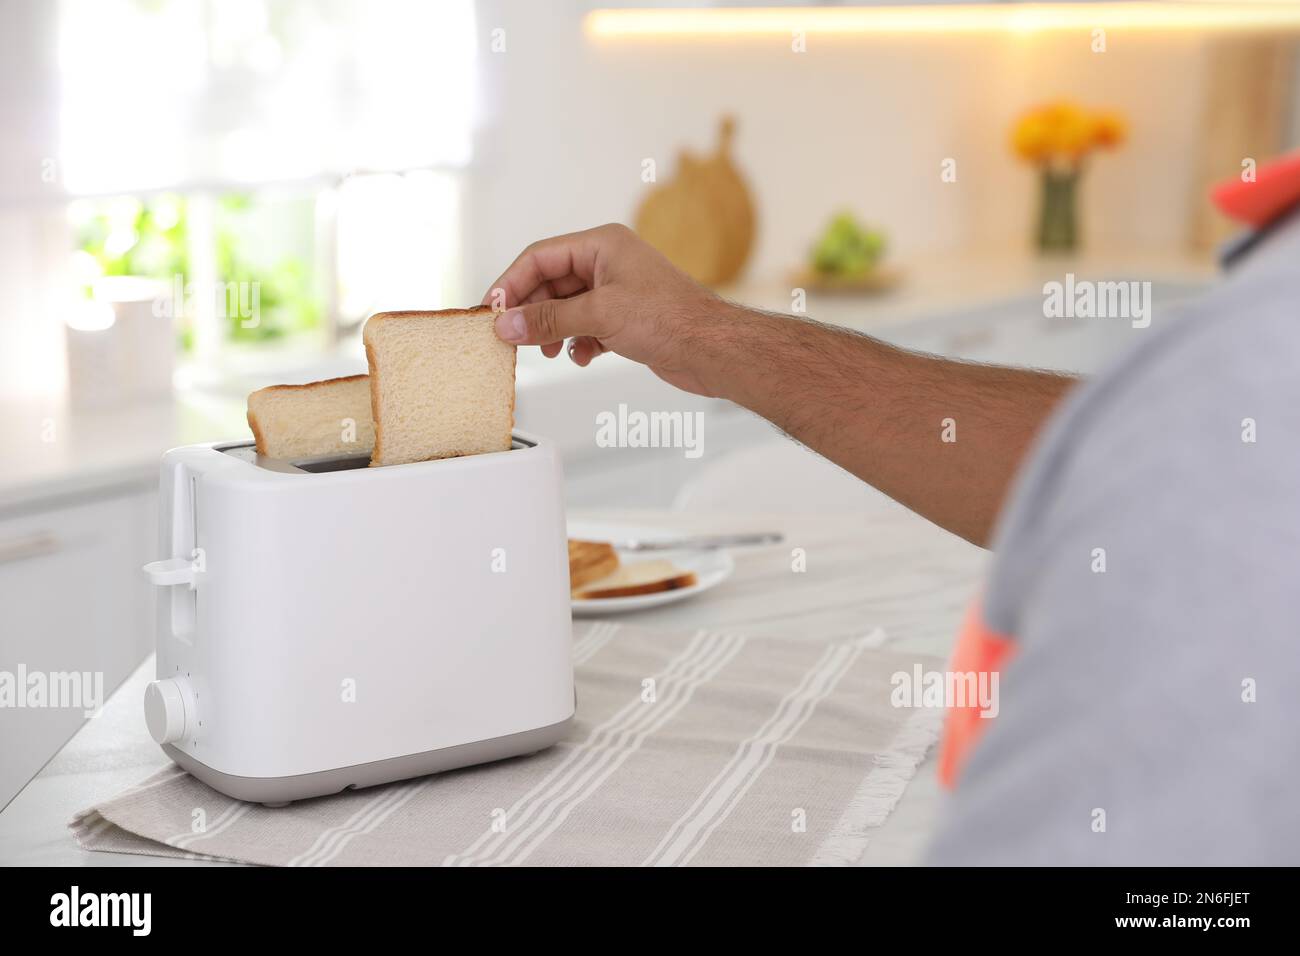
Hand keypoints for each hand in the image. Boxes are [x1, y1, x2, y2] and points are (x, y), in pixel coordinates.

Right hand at [482, 223, 728, 395]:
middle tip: (511, 337)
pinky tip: (581, 357)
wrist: (713, 348)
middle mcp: (608, 263)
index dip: (511, 283)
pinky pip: (586, 327)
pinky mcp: (625, 320)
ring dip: (553, 330)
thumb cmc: (671, 319)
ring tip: (547, 351)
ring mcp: (617, 291)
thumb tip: (507, 324)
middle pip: (550, 283)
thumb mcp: (599, 315)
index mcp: (602, 244)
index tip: (490, 310)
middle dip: (531, 311)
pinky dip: (577, 343)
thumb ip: (549, 319)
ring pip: (567, 308)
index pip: (540, 257)